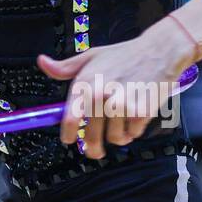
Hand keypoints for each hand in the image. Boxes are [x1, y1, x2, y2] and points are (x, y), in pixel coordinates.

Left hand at [36, 24, 193, 159]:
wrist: (158, 50)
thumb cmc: (123, 54)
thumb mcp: (91, 56)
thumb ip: (65, 67)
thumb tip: (42, 62)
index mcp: (85, 83)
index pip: (70, 119)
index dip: (69, 135)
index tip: (70, 140)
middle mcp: (101, 94)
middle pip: (92, 136)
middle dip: (93, 147)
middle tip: (95, 151)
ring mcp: (122, 104)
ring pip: (115, 138)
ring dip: (118, 137)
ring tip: (121, 125)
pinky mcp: (142, 111)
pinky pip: (133, 134)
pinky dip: (134, 131)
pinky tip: (135, 119)